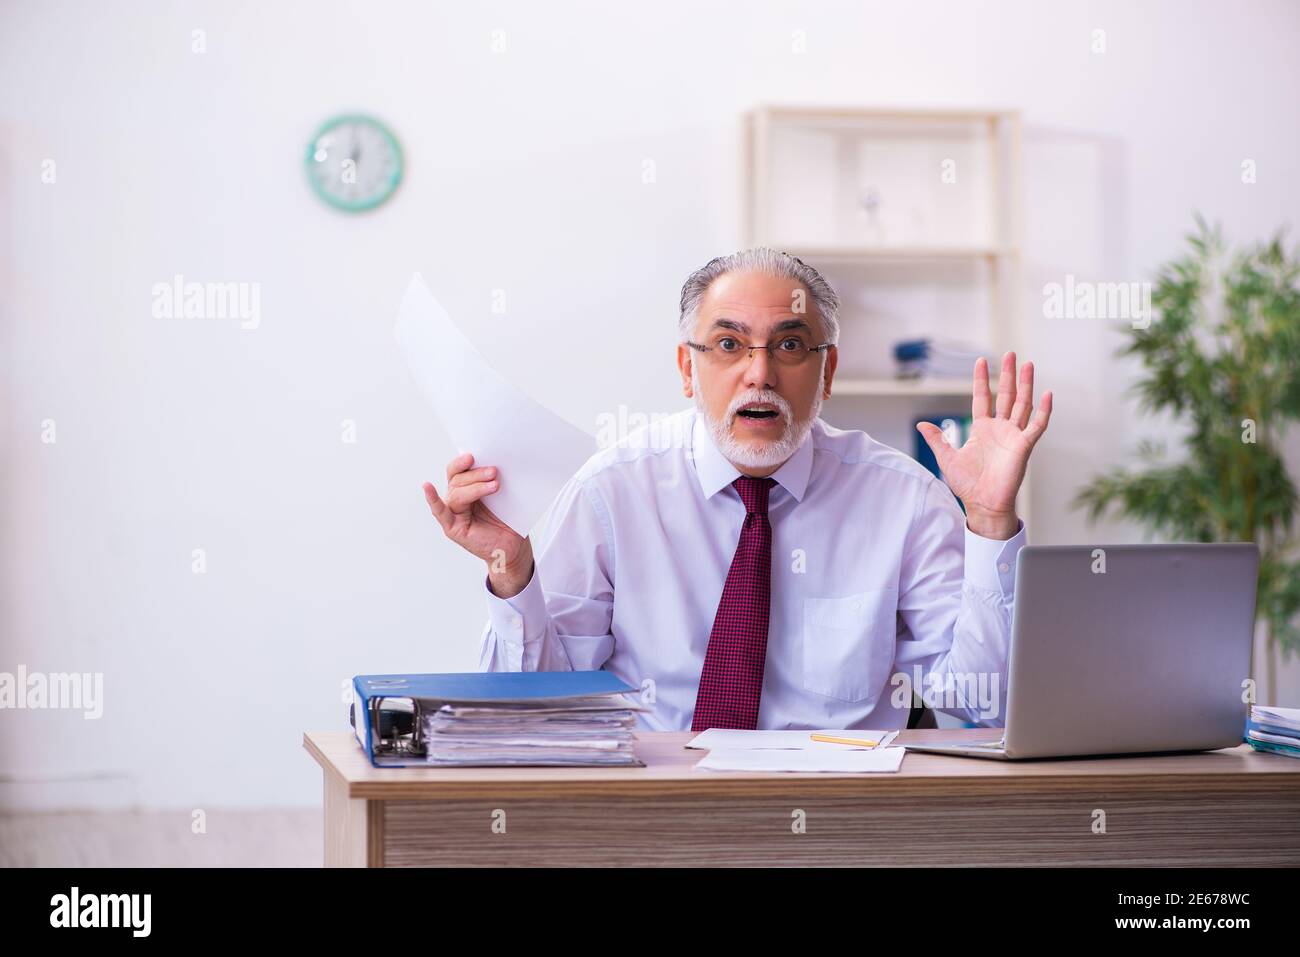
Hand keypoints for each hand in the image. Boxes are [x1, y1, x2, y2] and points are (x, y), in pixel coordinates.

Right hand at [423, 453, 533, 596]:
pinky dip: (433, 499)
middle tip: (494, 472)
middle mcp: (457, 499)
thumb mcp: (504, 496)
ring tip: (495, 485)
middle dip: (476, 474)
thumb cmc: (509, 520)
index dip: (462, 462)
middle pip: (458, 480)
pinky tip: (427, 487)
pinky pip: (440, 512)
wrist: (514, 546)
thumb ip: (494, 480)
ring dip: (475, 487)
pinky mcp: (452, 528)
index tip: (474, 455)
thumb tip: (497, 461)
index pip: (459, 471)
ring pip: (457, 493)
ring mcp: (453, 513)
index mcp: (467, 488)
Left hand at [916, 352, 1052, 538]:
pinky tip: (1047, 393)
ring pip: (1022, 404)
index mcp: (982, 429)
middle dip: (1008, 374)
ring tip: (1028, 364)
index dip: (982, 380)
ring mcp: (1013, 436)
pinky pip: (1037, 425)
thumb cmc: (967, 484)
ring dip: (1026, 385)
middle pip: (1006, 396)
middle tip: (1010, 354)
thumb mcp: (947, 458)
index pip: (983, 398)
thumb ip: (937, 439)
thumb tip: (921, 424)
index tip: (981, 360)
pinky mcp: (1024, 446)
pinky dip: (1044, 410)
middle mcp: (1000, 429)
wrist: (982, 504)